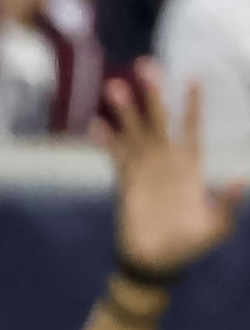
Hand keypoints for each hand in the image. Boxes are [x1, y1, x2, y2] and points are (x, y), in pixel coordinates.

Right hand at [101, 63, 242, 279]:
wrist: (156, 262)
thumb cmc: (190, 244)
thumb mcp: (217, 226)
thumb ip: (229, 203)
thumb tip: (241, 178)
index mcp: (190, 166)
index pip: (192, 127)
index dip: (193, 104)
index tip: (193, 77)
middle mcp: (166, 162)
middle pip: (159, 120)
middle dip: (153, 93)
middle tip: (145, 66)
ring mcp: (144, 170)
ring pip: (134, 133)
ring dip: (125, 111)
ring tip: (114, 87)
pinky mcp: (125, 183)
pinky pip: (114, 157)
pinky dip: (105, 142)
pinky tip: (94, 126)